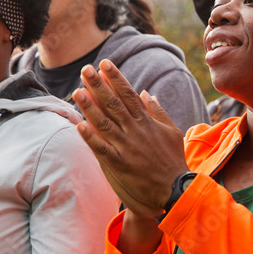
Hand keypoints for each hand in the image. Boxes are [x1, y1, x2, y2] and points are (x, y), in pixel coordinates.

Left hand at [73, 60, 187, 215]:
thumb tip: (147, 93)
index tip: (105, 64)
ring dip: (90, 107)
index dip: (116, 78)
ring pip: (105, 123)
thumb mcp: (171, 131)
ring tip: (77, 91)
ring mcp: (127, 148)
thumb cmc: (173, 160)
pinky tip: (79, 126)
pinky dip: (91, 138)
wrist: (175, 190)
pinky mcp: (120, 165)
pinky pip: (102, 149)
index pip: (129, 95)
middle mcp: (136, 132)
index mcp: (147, 122)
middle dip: (99, 85)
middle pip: (114, 104)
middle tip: (86, 70)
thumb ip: (158, 112)